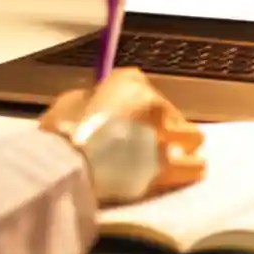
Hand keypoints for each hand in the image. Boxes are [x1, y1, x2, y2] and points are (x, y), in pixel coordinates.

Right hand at [40, 68, 204, 203]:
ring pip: (192, 137)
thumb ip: (92, 100)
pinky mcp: (169, 164)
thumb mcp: (70, 103)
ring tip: (174, 160)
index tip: (131, 117)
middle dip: (164, 128)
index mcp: (128, 80)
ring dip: (183, 147)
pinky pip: (192, 166)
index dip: (138, 105)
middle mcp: (152, 101)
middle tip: (148, 144)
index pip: (143, 86)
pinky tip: (186, 173)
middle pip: (170, 112)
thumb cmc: (61, 131)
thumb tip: (98, 105)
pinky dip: (189, 169)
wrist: (66, 165)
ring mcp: (164, 133)